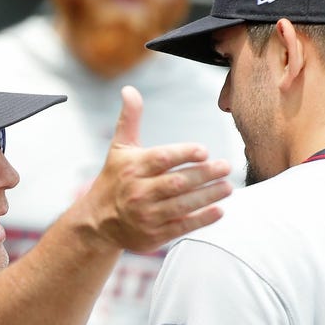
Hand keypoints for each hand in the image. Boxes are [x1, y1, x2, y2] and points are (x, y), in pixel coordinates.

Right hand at [78, 85, 232, 253]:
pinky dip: (202, 219)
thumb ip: (130, 119)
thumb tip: (129, 89)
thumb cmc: (115, 180)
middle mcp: (138, 192)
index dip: (184, 154)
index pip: (162, 159)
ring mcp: (147, 216)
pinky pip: (182, 227)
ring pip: (182, 205)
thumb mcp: (119, 149)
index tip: (204, 151)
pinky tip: (219, 210)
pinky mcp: (154, 235)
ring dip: (208, 196)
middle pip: (176, 182)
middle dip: (204, 175)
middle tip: (226, 167)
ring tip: (228, 187)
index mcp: (132, 168)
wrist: (97, 222)